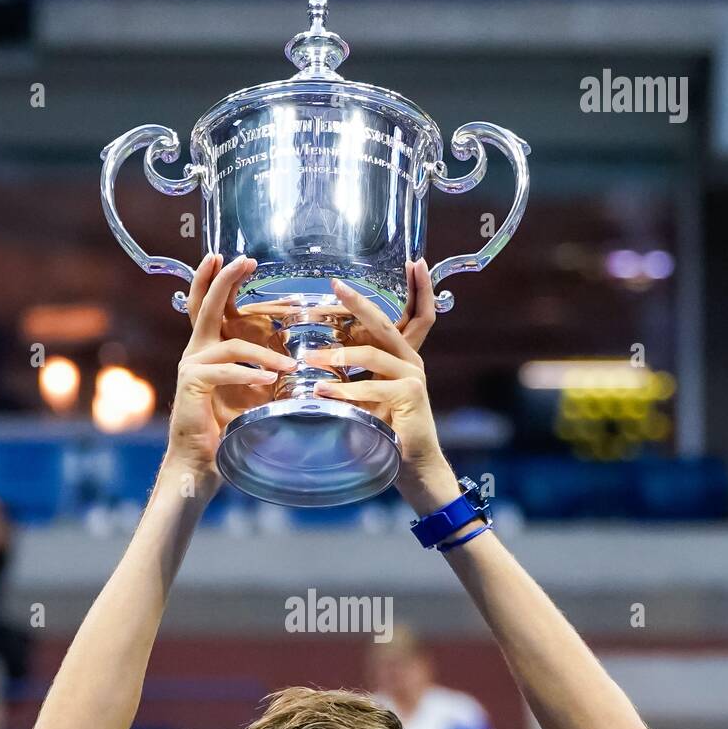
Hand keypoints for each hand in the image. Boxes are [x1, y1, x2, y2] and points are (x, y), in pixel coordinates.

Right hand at [167, 254, 297, 486]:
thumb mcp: (251, 394)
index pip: (208, 306)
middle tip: (245, 260)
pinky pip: (225, 371)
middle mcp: (195, 351)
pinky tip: (266, 383)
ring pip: (231, 346)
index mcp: (207, 349)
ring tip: (288, 369)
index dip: (217, 280)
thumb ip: (264, 373)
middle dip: (225, 280)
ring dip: (263, 356)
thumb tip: (298, 362)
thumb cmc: (226, 429)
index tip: (232, 258)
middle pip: (207, 306)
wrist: (201, 462)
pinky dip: (248, 375)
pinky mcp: (192, 384)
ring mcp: (191, 366)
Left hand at [300, 259, 456, 507]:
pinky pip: (371, 387)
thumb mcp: (366, 397)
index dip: (418, 287)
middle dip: (360, 303)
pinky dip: (345, 390)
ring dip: (337, 357)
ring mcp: (413, 376)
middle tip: (338, 286)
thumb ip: (352, 376)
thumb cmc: (386, 432)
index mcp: (403, 356)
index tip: (414, 261)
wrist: (413, 467)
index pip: (416, 313)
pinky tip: (324, 393)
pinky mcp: (409, 395)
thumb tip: (315, 358)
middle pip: (385, 323)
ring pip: (371, 355)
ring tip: (308, 360)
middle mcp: (411, 360)